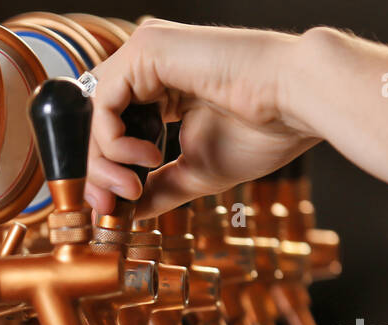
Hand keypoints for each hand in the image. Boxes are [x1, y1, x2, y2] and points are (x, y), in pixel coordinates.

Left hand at [84, 20, 320, 216]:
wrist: (295, 104)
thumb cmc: (262, 131)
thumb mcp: (194, 171)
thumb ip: (155, 188)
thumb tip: (122, 213)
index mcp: (159, 88)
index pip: (108, 128)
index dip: (101, 172)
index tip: (110, 210)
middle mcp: (147, 66)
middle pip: (92, 122)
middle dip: (95, 172)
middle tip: (111, 207)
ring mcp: (146, 53)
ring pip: (92, 113)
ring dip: (102, 162)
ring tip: (133, 186)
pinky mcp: (147, 48)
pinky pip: (103, 100)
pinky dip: (112, 140)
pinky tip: (146, 157)